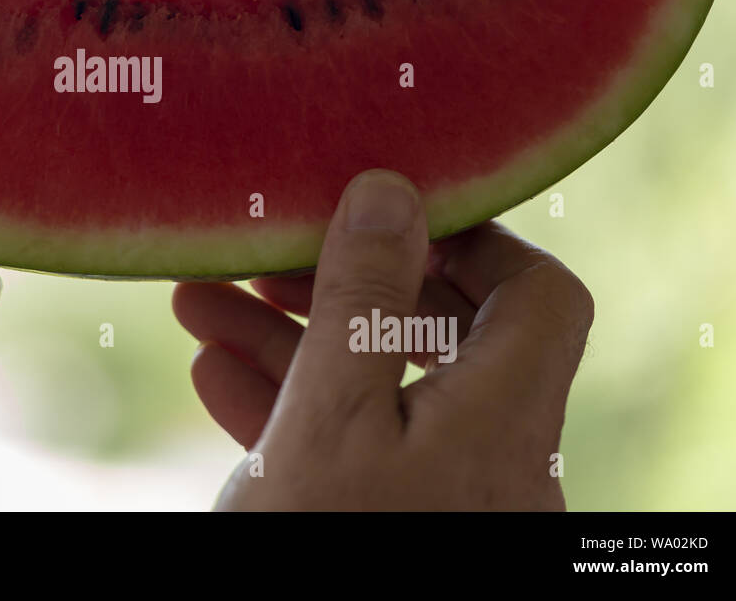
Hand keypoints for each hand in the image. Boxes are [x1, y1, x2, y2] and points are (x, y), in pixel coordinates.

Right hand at [174, 169, 593, 509]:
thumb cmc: (323, 546)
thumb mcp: (329, 415)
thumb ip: (364, 300)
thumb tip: (390, 190)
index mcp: (503, 420)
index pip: (535, 294)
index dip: (467, 237)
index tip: (379, 213)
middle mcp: (490, 459)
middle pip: (437, 334)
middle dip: (342, 285)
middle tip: (266, 253)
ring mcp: (439, 498)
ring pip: (378, 390)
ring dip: (291, 339)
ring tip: (201, 301)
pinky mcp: (388, 524)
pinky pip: (350, 447)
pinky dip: (288, 404)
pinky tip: (214, 374)